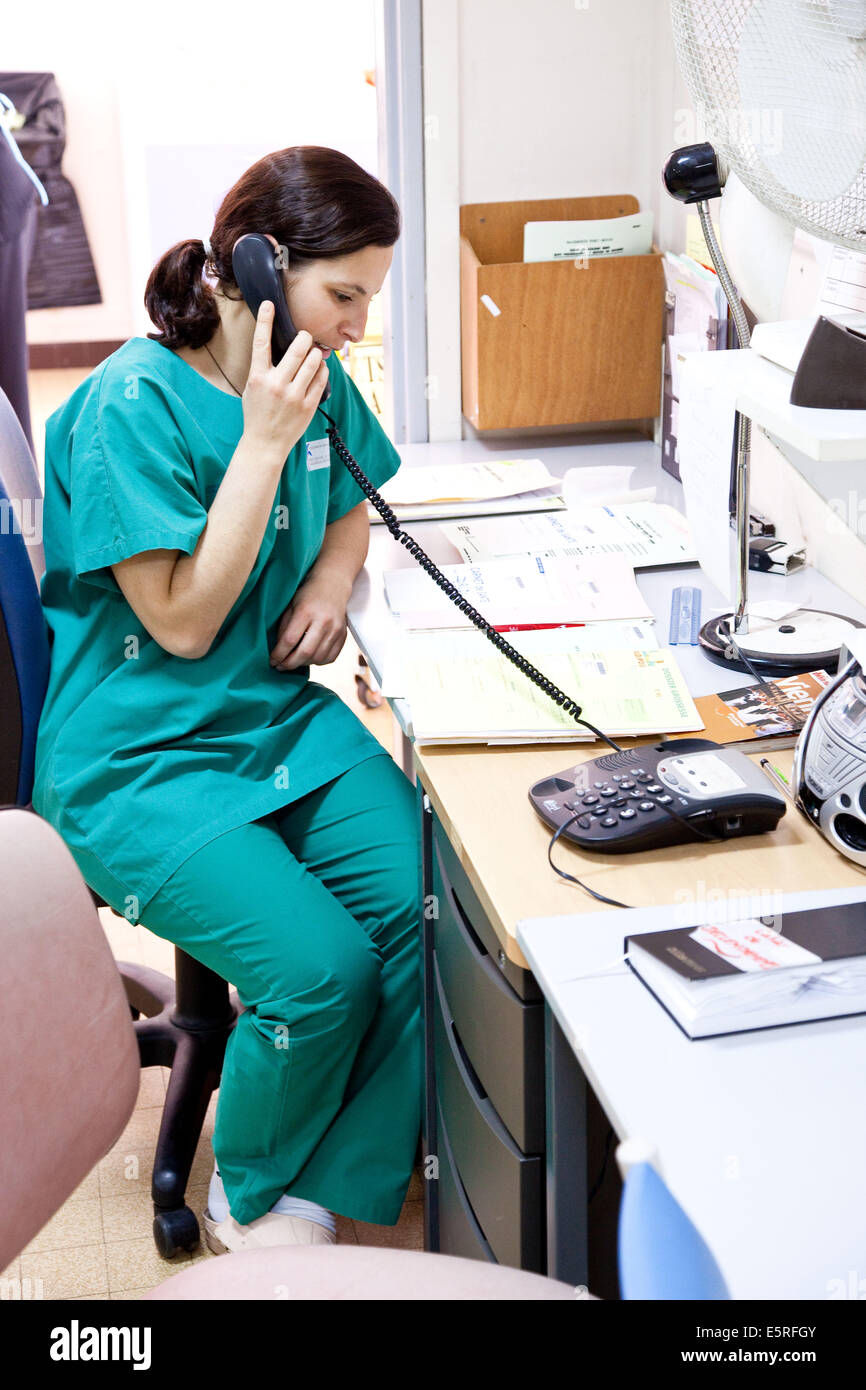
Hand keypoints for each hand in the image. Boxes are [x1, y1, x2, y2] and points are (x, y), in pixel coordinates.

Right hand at [242, 301, 329, 459]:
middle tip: (305, 336)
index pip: (261, 343)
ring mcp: (294, 396)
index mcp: (258, 378)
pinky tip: (319, 368)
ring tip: (313, 353)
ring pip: (313, 361)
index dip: (265, 321)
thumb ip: (264, 368)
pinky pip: (321, 378)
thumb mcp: (252, 388)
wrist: (265, 444)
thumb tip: (280, 346)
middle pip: (297, 349)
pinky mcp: (308, 405)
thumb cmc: (257, 413)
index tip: (269, 304)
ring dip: (315, 352)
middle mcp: (276, 385)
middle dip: (304, 337)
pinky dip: (322, 369)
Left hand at [269, 572, 350, 670]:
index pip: (290, 640)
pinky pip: (330, 657)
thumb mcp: (291, 606)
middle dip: (290, 664)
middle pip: (305, 653)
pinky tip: (310, 657)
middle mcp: (323, 621)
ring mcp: (335, 629)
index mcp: (306, 611)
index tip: (272, 660)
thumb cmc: (307, 594)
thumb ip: (284, 628)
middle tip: (280, 666)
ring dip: (303, 664)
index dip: (279, 654)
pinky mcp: (343, 635)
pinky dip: (318, 662)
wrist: (333, 584)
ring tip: (294, 661)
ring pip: (318, 658)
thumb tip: (279, 652)